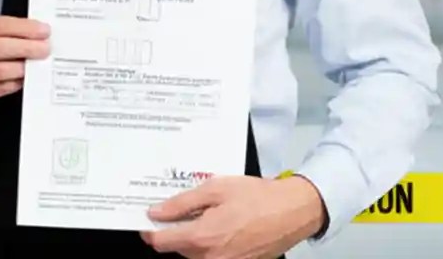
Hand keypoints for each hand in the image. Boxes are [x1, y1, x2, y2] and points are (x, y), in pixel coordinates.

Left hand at [139, 175, 326, 258]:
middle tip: (181, 210)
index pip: (160, 243)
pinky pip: (214, 257)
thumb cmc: (257, 197)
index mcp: (201, 237)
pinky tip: (221, 226)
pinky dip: (211, 245)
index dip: (150, 231)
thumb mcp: (215, 189)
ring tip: (207, 215)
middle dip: (175, 231)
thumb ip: (181, 203)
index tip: (150, 220)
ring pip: (195, 255)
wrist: (293, 212)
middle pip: (177, 249)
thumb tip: (156, 212)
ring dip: (194, 238)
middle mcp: (211, 258)